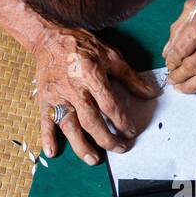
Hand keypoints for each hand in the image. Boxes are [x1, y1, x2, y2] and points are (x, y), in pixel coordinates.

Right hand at [31, 26, 159, 164]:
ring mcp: (58, 96)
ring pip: (69, 125)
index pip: (110, 105)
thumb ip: (130, 77)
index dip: (122, 121)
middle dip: (107, 139)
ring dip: (81, 145)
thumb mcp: (110, 55)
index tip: (131, 132)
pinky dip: (47, 137)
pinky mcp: (44, 99)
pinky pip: (45, 121)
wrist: (49, 37)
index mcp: (91, 75)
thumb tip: (151, 93)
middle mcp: (74, 89)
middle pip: (91, 121)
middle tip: (120, 149)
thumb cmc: (82, 45)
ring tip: (93, 159)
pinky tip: (52, 152)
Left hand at [163, 0, 195, 92]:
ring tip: (184, 88)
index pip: (181, 50)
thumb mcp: (193, 5)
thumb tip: (168, 53)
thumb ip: (178, 29)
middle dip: (179, 77)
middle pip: (193, 66)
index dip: (172, 62)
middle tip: (173, 80)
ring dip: (193, 86)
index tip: (169, 65)